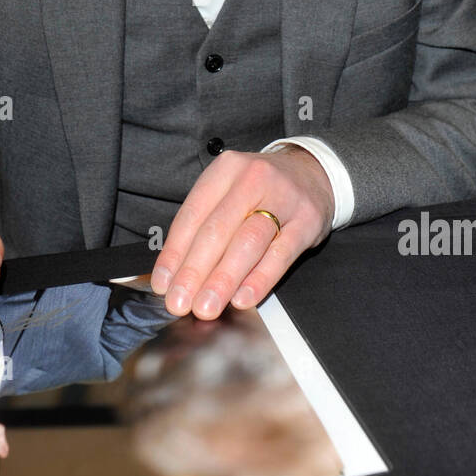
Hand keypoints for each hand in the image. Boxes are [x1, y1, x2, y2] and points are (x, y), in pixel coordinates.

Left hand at [150, 148, 333, 319]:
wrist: (312, 173)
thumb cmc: (260, 190)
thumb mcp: (229, 192)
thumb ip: (203, 226)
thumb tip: (174, 275)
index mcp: (225, 169)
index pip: (192, 215)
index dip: (174, 253)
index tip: (163, 285)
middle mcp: (253, 179)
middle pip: (217, 231)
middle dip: (194, 272)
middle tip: (179, 303)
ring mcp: (283, 198)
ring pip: (247, 243)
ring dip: (223, 280)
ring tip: (206, 306)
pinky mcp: (307, 221)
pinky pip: (280, 255)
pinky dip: (259, 279)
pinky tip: (243, 299)